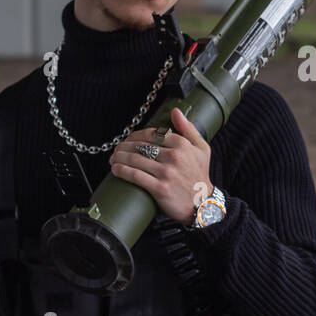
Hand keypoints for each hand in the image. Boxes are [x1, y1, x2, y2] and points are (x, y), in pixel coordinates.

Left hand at [109, 107, 212, 226]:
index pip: (153, 133)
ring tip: (113, 159)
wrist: (202, 203)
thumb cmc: (200, 175)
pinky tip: (115, 169)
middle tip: (117, 149)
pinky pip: (136, 176)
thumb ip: (189, 129)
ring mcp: (166, 173)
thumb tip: (175, 111)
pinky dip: (122, 171)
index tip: (129, 139)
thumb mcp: (202, 149)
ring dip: (119, 157)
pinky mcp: (159, 188)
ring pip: (135, 159)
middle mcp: (174, 157)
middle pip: (141, 146)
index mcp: (183, 145)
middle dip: (124, 146)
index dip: (136, 135)